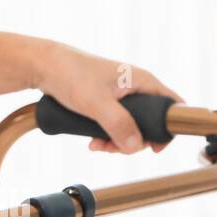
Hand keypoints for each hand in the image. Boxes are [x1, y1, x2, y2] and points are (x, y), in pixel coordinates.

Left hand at [31, 42, 182, 153]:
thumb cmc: (71, 75)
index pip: (171, 105)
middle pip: (149, 123)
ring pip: (130, 127)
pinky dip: (106, 136)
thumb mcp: (97, 103)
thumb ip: (118, 124)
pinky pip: (115, 125)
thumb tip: (136, 146)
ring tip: (97, 146)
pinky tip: (92, 141)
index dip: (168, 129)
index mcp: (142, 81)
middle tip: (114, 149)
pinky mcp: (106, 102)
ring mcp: (121, 95)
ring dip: (116, 142)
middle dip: (133, 141)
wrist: (44, 67)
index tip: (154, 147)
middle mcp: (135, 87)